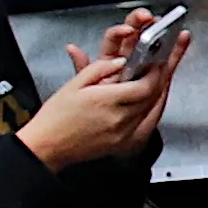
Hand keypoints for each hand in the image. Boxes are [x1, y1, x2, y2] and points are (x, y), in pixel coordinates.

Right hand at [20, 12, 182, 168]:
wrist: (47, 146)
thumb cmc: (55, 118)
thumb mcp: (74, 84)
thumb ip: (100, 68)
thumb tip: (120, 61)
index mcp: (106, 101)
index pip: (145, 85)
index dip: (155, 71)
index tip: (155, 61)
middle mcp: (119, 120)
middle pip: (153, 97)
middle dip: (160, 80)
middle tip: (159, 67)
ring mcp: (124, 135)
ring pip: (153, 111)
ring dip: (158, 94)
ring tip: (157, 81)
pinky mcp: (125, 145)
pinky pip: (148, 126)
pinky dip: (153, 111)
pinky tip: (150, 102)